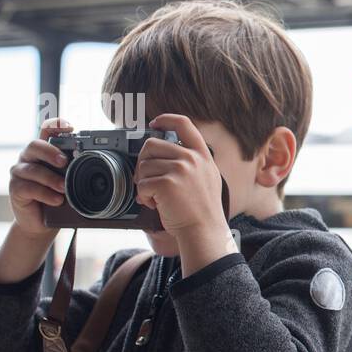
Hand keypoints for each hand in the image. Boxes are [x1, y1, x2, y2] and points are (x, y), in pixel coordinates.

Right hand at [8, 118, 70, 237]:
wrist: (41, 222)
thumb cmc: (56, 197)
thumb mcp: (68, 182)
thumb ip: (76, 171)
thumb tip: (99, 167)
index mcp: (43, 152)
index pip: (46, 131)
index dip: (56, 125)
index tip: (70, 127)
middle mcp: (29, 158)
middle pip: (35, 145)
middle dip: (51, 152)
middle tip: (65, 161)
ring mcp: (20, 173)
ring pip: (32, 169)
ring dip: (50, 178)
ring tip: (64, 188)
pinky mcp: (15, 189)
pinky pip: (28, 187)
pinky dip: (45, 193)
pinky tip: (57, 200)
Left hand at [135, 114, 234, 272]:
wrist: (205, 231)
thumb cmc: (203, 210)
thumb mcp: (208, 178)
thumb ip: (193, 162)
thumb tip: (165, 154)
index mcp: (202, 155)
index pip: (184, 124)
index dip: (166, 119)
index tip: (155, 124)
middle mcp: (191, 159)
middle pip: (152, 144)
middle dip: (143, 162)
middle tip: (147, 179)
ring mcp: (180, 170)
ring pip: (144, 165)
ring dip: (143, 182)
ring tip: (155, 197)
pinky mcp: (167, 183)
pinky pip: (143, 184)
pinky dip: (143, 196)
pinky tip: (154, 204)